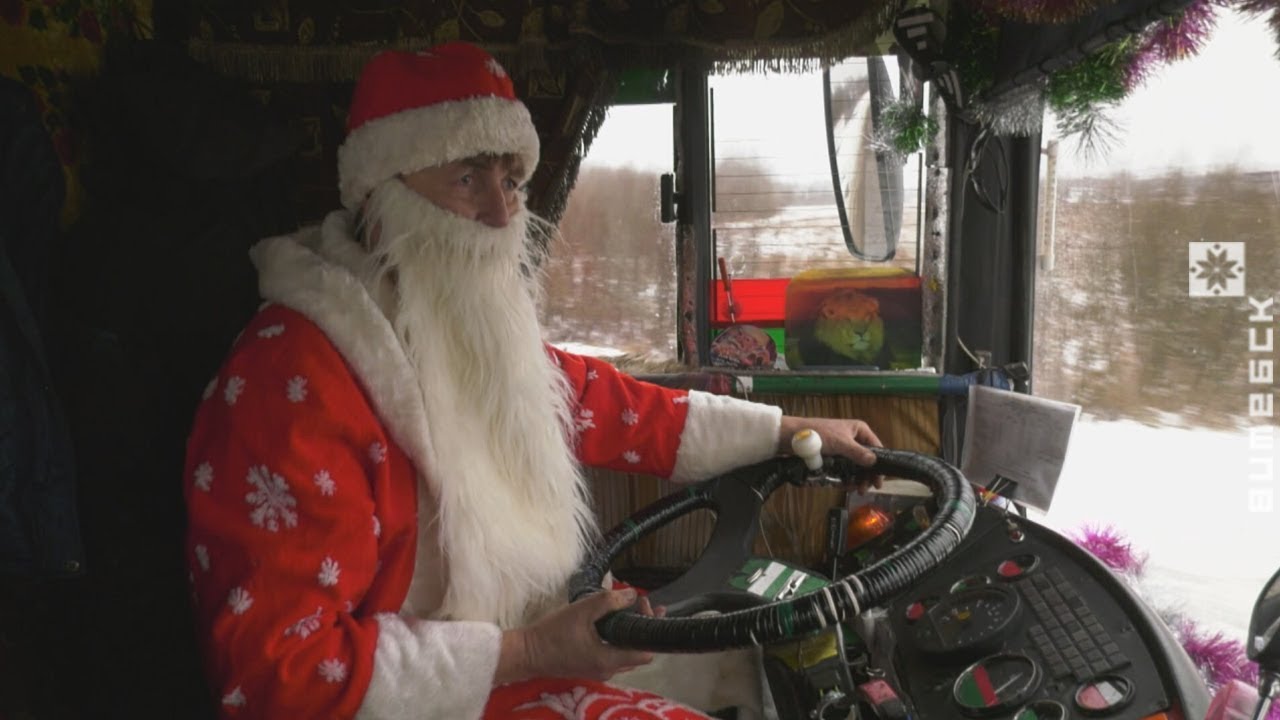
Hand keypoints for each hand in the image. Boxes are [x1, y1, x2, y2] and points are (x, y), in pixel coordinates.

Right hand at [497, 589, 656, 684]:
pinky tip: (613, 622)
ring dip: (631, 632)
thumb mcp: (582, 611)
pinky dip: (619, 638)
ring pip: (626, 654)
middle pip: (638, 653)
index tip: (643, 603)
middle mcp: (608, 670)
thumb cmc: (553, 632)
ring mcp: (599, 671)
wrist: (527, 653)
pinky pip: (613, 655)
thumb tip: (632, 596)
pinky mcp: (590, 667)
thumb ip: (609, 602)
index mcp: (608, 660)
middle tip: (641, 604)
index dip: (650, 626)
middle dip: (642, 627)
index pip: (645, 652)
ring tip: (631, 609)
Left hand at [779, 416, 883, 490]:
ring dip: (855, 479)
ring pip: (854, 467)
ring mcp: (842, 449)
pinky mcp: (832, 458)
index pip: (876, 448)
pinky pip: (843, 469)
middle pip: (866, 461)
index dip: (879, 465)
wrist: (792, 437)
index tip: (878, 481)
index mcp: (858, 430)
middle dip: (865, 475)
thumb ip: (858, 453)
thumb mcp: (841, 443)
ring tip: (854, 489)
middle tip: (864, 489)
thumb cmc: (818, 435)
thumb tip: (874, 462)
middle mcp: (853, 439)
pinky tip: (845, 486)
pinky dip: (845, 478)